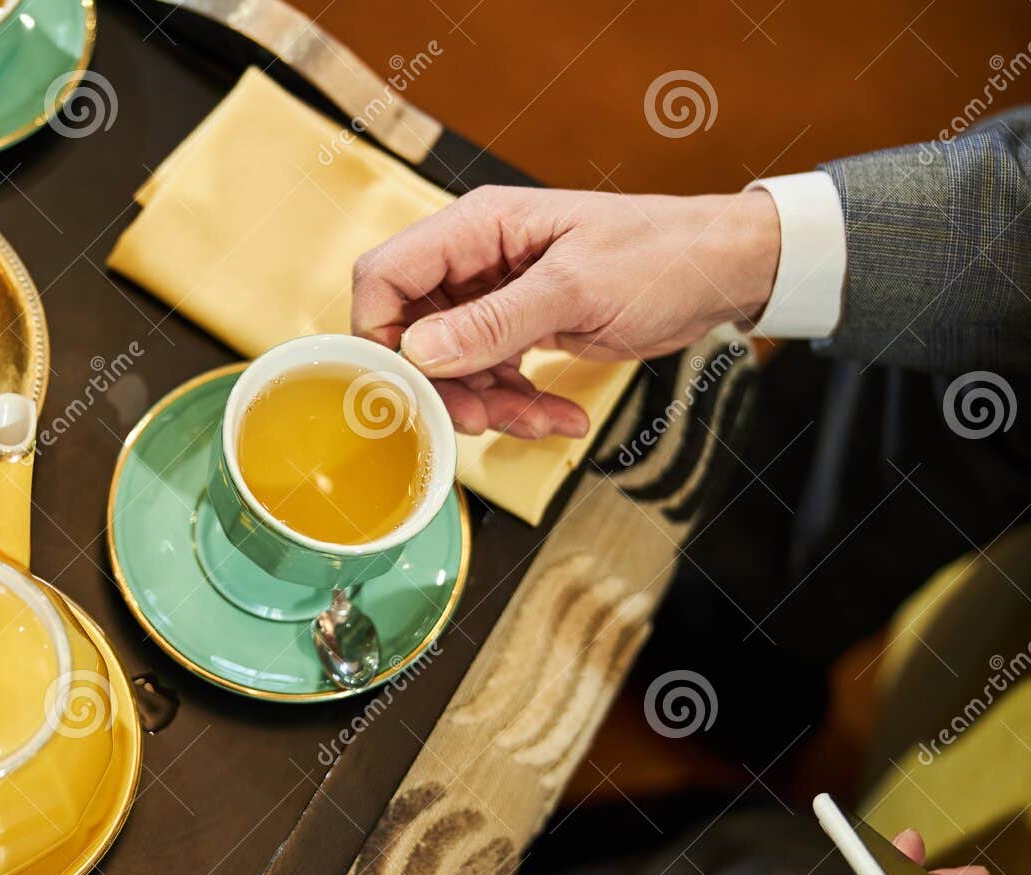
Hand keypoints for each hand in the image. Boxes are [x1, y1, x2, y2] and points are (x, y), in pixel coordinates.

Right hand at [351, 185, 781, 436]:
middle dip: (444, 385)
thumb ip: (493, 321)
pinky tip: (558, 416)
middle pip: (415, 333)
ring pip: (453, 367)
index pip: (386, 276)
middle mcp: (476, 261)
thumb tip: (420, 351)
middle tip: (479, 419)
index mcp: (477, 229)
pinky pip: (493, 377)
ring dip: (489, 405)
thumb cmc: (662, 253)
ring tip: (539, 420)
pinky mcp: (519, 329)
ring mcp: (496, 298)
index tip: (405, 383)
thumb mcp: (576, 288)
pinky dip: (520, 405)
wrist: (721, 271)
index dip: (380, 332)